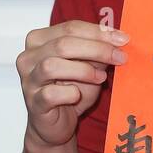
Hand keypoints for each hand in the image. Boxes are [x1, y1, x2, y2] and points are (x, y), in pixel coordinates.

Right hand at [17, 20, 129, 149]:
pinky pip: (52, 93)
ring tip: (101, 78)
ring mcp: (29, 80)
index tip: (123, 39)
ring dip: (84, 70)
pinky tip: (78, 95)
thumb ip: (96, 53)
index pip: (70, 27)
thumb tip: (116, 41)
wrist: (56, 125)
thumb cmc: (70, 91)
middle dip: (97, 49)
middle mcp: (29, 57)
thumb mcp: (88, 67)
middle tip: (120, 57)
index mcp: (40, 40)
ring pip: (52, 65)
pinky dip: (70, 93)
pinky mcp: (33, 102)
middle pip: (63, 44)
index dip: (98, 32)